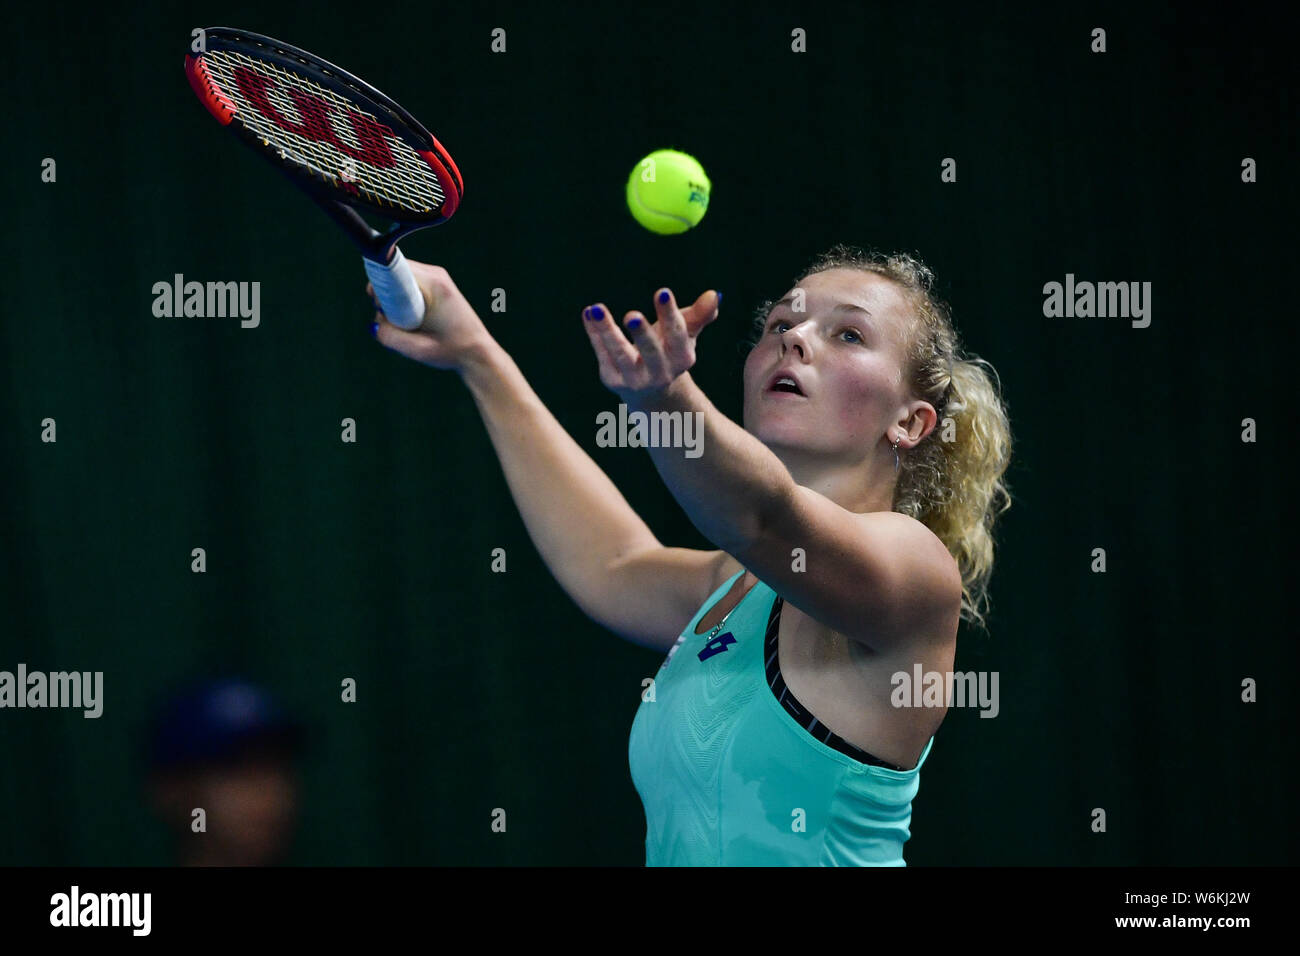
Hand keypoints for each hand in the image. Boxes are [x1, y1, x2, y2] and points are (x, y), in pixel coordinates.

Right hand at [368, 259, 492, 371]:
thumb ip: (390, 337)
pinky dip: (404, 300)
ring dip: (395, 300)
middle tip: (394, 320)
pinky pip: (410, 285)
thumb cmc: (452, 351)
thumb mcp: (418, 349)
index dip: (380, 287)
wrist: (477, 353)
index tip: (381, 307)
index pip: (393, 269)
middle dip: (386, 296)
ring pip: (400, 279)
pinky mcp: (437, 285)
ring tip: (408, 322)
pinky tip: (413, 319)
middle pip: (394, 272)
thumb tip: (374, 325)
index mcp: (434, 284)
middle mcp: (436, 275)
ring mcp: (438, 278)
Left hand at [582, 287, 720, 400]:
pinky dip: (594, 334)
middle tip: (631, 315)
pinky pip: (602, 354)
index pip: (677, 336)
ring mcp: (635, 379)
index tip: (662, 292)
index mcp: (682, 359)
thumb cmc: (670, 350)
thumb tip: (714, 295)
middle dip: (642, 334)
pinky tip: (588, 314)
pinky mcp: (612, 380)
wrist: (652, 391)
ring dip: (608, 331)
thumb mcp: (686, 333)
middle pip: (651, 352)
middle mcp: (660, 373)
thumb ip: (699, 315)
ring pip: (620, 354)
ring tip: (596, 309)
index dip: (670, 315)